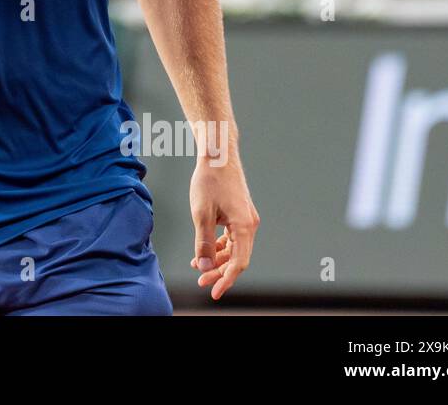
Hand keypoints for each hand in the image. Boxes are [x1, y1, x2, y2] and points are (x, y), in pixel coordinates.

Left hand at [189, 156, 259, 299]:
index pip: (239, 263)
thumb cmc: (209, 181)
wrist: (218, 156)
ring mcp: (246, 219)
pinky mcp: (239, 214)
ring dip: (217, 259)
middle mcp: (250, 224)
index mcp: (245, 226)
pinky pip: (232, 238)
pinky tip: (204, 250)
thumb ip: (202, 242)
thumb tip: (204, 266)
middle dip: (219, 271)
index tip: (212, 291)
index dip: (225, 279)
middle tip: (200, 280)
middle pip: (237, 257)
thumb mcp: (201, 214)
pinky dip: (219, 246)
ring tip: (197, 265)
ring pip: (234, 248)